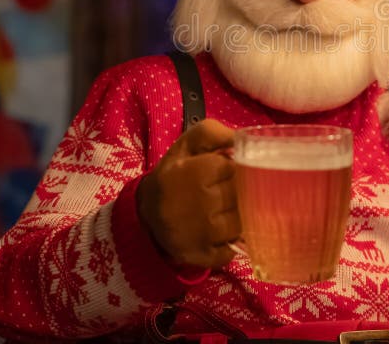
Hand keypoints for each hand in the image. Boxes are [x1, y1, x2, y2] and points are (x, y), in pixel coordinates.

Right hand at [136, 119, 239, 267]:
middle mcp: (201, 204)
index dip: (230, 170)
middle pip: (242, 195)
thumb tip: (240, 137)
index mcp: (196, 171)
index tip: (219, 173)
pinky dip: (228, 243)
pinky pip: (233, 250)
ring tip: (217, 212)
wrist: (146, 214)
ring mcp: (203, 234)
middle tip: (218, 192)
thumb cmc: (174, 175)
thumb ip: (214, 133)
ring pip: (241, 223)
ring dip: (234, 217)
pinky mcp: (203, 257)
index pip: (236, 168)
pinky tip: (215, 233)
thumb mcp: (187, 145)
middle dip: (235, 192)